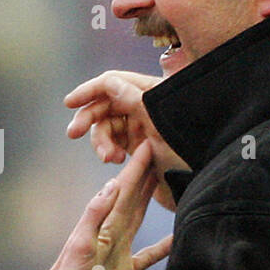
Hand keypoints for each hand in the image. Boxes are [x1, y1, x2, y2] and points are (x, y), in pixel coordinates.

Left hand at [31, 142, 172, 269]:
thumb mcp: (79, 247)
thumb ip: (94, 216)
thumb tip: (110, 185)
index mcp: (101, 227)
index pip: (122, 192)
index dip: (135, 169)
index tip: (147, 147)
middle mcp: (111, 235)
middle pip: (133, 200)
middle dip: (145, 177)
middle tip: (160, 155)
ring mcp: (119, 253)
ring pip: (139, 219)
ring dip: (151, 201)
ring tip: (166, 183)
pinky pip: (149, 255)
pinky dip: (163, 246)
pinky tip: (176, 236)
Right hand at [65, 70, 188, 208]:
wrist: (199, 188)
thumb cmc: (188, 155)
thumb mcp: (160, 126)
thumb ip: (135, 101)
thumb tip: (110, 82)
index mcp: (151, 93)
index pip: (113, 83)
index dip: (89, 90)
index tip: (70, 103)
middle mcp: (144, 107)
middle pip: (105, 105)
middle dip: (89, 119)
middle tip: (73, 134)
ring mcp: (140, 127)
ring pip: (106, 127)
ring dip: (101, 142)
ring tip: (110, 159)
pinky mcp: (137, 146)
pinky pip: (113, 143)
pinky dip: (110, 151)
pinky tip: (117, 161)